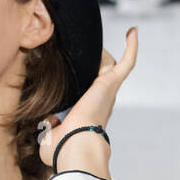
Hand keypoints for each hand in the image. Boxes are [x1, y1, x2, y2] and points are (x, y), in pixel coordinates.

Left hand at [38, 27, 138, 176]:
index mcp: (88, 112)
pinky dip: (131, 47)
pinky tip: (133, 31)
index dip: (79, 83)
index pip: (85, 92)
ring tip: (83, 41)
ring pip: (108, 64)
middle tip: (73, 49)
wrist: (75, 146)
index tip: (69, 75)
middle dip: (88, 62)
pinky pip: (126, 63)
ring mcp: (108, 90)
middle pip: (98, 73)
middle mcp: (101, 100)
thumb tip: (49, 120)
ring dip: (98, 55)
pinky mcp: (111, 82)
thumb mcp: (48, 137)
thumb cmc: (62, 148)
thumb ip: (46, 127)